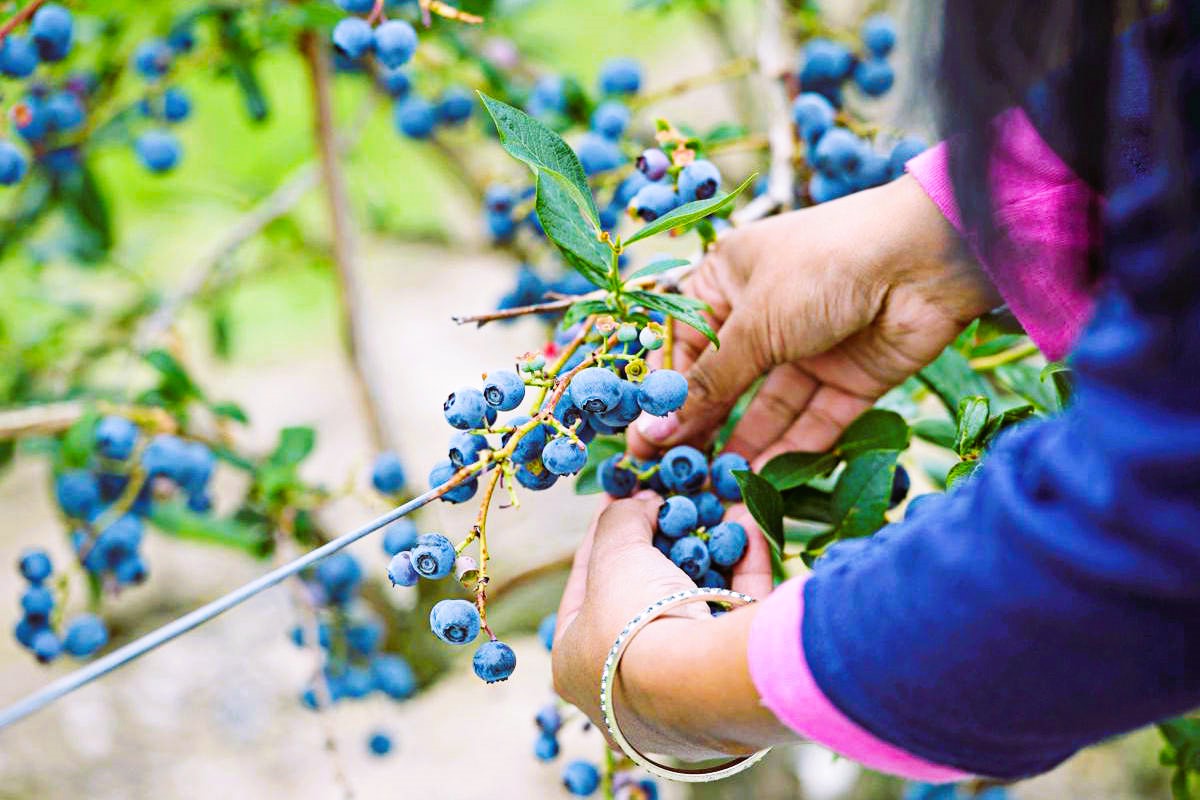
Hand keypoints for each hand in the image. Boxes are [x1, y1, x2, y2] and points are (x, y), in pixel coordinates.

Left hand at [552, 493, 794, 759]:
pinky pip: (735, 613)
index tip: (622, 496)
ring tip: (714, 508)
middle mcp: (626, 684)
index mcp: (576, 663)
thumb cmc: (634, 619)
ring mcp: (682, 690)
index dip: (605, 534)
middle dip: (662, 544)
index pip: (586, 585)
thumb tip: (639, 504)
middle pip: (644, 595)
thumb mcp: (614, 554)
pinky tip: (747, 523)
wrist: (701, 682)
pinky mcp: (733, 682)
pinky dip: (743, 566)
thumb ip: (619, 521)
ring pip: (694, 604)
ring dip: (707, 552)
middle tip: (671, 504)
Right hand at [629, 175, 999, 465]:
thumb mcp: (753, 324)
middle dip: (701, 428)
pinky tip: (763, 482)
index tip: (641, 441)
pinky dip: (792, 450)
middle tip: (671, 475)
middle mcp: (765, 315)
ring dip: (744, 447)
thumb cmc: (822, 267)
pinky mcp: (850, 378)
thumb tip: (652, 431)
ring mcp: (809, 348)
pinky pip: (815, 421)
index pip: (684, 345)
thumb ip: (706, 384)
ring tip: (714, 488)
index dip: (664, 394)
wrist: (925, 259)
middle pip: (725, 382)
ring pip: (768, 409)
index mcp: (728, 281)